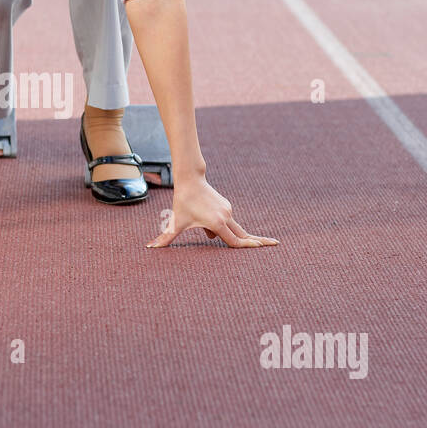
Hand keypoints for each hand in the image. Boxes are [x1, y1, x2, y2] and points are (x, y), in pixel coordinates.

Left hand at [147, 176, 277, 249]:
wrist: (190, 180)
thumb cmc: (182, 202)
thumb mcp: (175, 222)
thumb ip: (165, 237)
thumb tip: (150, 247)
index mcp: (217, 223)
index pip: (235, 241)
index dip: (248, 247)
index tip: (262, 248)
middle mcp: (226, 217)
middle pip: (244, 235)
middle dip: (258, 241)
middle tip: (276, 245)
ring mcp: (228, 211)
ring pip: (231, 229)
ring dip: (223, 235)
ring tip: (205, 223)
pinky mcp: (226, 207)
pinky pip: (226, 222)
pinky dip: (219, 227)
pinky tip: (204, 222)